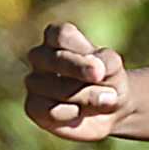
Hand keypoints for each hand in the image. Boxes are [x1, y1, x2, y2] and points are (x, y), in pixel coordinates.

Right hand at [23, 22, 128, 141]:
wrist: (109, 112)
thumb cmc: (109, 80)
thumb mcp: (114, 67)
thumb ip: (107, 62)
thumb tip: (97, 70)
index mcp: (56, 37)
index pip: (62, 36)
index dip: (82, 50)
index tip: (100, 67)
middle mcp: (40, 56)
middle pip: (56, 59)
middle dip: (82, 72)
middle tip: (104, 83)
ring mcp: (34, 82)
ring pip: (58, 89)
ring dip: (87, 97)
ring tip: (105, 100)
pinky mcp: (34, 107)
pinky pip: (51, 111)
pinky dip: (73, 114)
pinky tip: (82, 112)